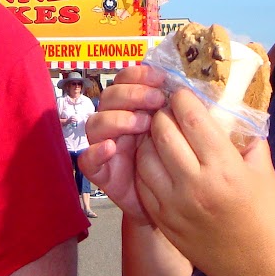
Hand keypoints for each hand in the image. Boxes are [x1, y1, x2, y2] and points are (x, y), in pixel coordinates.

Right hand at [81, 65, 169, 221]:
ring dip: (117, 118)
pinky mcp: (99, 170)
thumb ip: (179, 110)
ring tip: (142, 124)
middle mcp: (114, 122)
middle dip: (132, 94)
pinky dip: (97, 151)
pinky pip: (86, 158)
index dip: (138, 74)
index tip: (160, 78)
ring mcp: (104, 145)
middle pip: (109, 97)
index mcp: (132, 107)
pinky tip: (112, 148)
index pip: (125, 80)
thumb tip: (187, 88)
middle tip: (156, 100)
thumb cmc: (173, 161)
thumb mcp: (180, 132)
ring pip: (95, 123)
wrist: (167, 201)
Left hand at [133, 86, 274, 275]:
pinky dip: (144, 166)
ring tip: (158, 133)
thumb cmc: (270, 218)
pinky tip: (154, 159)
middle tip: (166, 109)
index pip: (192, 119)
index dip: (182, 100)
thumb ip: (248, 140)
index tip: (181, 92)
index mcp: (224, 168)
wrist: (262, 271)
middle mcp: (195, 184)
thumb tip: (231, 114)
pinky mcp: (164, 221)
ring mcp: (175, 205)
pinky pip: (143, 184)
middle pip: (163, 134)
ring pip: (145, 157)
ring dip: (149, 139)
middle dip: (162, 115)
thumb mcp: (265, 172)